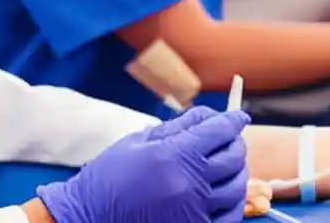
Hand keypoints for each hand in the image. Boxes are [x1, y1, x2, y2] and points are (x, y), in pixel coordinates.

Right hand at [38, 107, 250, 222]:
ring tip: (229, 166)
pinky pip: (229, 217)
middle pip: (233, 158)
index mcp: (174, 155)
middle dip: (235, 144)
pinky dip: (233, 203)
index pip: (219, 131)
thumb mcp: (138, 142)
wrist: (90, 217)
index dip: (232, 121)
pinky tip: (225, 194)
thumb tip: (209, 116)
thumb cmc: (109, 177)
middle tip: (231, 140)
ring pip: (236, 188)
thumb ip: (177, 127)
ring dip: (238, 172)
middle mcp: (189, 183)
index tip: (239, 117)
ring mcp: (195, 211)